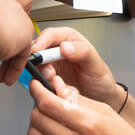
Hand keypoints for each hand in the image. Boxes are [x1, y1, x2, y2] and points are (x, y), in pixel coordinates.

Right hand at [0, 25, 121, 106]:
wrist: (101, 99)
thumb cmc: (100, 80)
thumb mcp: (95, 65)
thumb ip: (83, 52)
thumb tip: (65, 46)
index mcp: (69, 39)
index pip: (50, 35)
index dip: (41, 43)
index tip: (37, 53)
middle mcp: (57, 49)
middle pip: (37, 49)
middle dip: (37, 60)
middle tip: (46, 71)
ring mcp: (50, 64)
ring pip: (34, 64)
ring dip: (38, 73)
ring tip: (51, 80)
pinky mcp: (46, 78)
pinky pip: (35, 77)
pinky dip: (37, 82)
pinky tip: (48, 87)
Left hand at [26, 73, 134, 134]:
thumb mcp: (108, 114)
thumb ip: (79, 99)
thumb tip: (56, 86)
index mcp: (88, 124)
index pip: (47, 103)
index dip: (37, 90)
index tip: (36, 84)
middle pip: (36, 118)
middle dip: (38, 106)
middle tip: (46, 102)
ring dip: (39, 124)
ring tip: (53, 120)